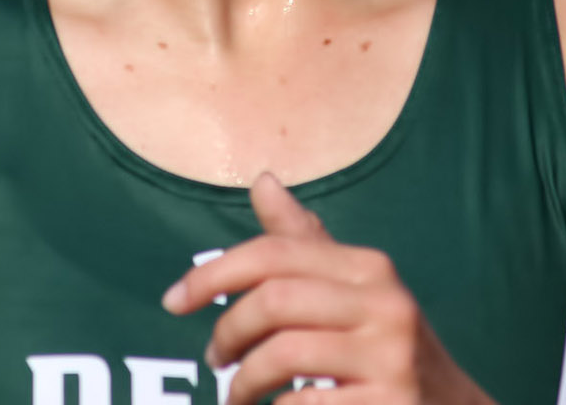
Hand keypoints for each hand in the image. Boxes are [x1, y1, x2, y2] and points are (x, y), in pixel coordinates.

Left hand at [161, 174, 495, 404]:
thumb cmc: (385, 349)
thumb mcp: (355, 292)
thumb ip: (304, 244)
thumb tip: (262, 181)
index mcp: (371, 268)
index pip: (274, 253)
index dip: (213, 274)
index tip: (173, 300)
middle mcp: (387, 305)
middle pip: (273, 301)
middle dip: (227, 333)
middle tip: (214, 360)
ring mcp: (392, 359)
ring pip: (283, 355)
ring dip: (242, 383)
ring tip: (236, 397)